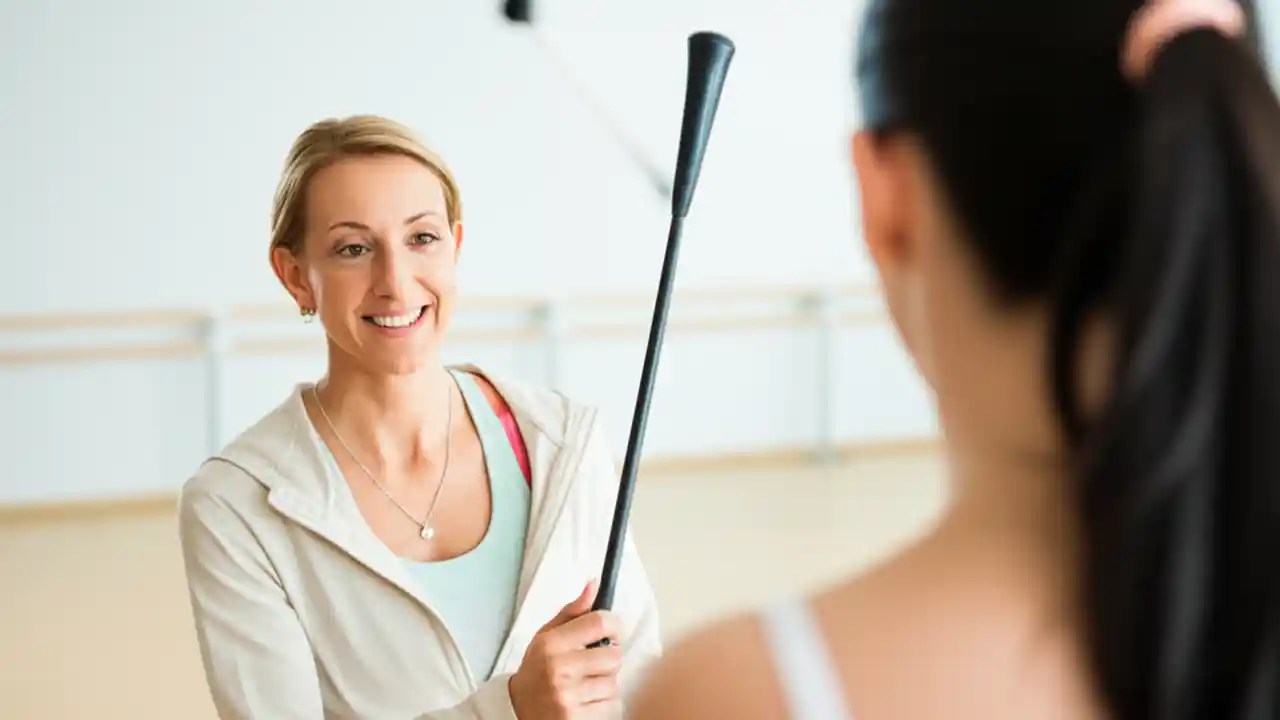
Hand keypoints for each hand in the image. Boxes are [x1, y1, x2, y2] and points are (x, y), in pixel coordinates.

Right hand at [509, 580, 623, 718]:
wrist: (518, 709)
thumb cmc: (538, 668)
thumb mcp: (547, 635)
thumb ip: (573, 611)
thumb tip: (594, 583)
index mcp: (551, 644)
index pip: (600, 622)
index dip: (613, 624)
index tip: (610, 630)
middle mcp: (559, 668)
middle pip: (614, 655)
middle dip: (608, 658)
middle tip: (593, 663)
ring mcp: (568, 696)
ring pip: (614, 683)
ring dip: (605, 684)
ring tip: (585, 684)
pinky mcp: (576, 718)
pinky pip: (611, 706)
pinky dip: (604, 704)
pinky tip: (586, 701)